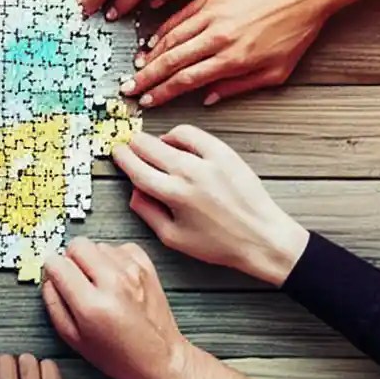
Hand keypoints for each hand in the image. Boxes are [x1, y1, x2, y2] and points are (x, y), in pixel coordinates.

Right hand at [41, 239, 197, 378]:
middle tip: (76, 280)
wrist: (160, 359)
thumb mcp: (74, 340)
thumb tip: (48, 279)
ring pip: (98, 245)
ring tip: (99, 283)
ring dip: (94, 259)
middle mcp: (113, 283)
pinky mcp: (147, 268)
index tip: (56, 278)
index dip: (52, 270)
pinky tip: (115, 277)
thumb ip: (54, 305)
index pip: (57, 263)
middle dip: (71, 259)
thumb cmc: (118, 356)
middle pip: (77, 245)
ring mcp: (133, 272)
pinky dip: (114, 258)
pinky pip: (120, 247)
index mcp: (92, 305)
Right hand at [113, 127, 308, 285]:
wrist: (262, 237)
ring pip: (171, 137)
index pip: (137, 168)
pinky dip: (181, 135)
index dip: (122, 158)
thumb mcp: (174, 238)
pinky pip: (195, 134)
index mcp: (174, 195)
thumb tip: (134, 192)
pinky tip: (177, 144)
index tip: (117, 152)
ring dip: (157, 139)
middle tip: (129, 146)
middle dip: (134, 145)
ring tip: (154, 148)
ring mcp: (209, 160)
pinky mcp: (225, 153)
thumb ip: (148, 213)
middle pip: (149, 147)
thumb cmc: (220, 244)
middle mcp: (189, 173)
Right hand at [124, 0, 331, 107]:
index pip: (187, 80)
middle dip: (147, 78)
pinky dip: (164, 30)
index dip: (163, 93)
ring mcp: (212, 13)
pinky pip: (180, 16)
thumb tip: (207, 98)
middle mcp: (217, 36)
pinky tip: (153, 40)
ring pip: (172, 38)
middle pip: (172, 61)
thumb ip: (239, 86)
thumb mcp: (276, 71)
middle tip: (128, 88)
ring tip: (137, 68)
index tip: (147, 101)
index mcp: (232, 58)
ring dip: (151, 55)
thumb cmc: (297, 30)